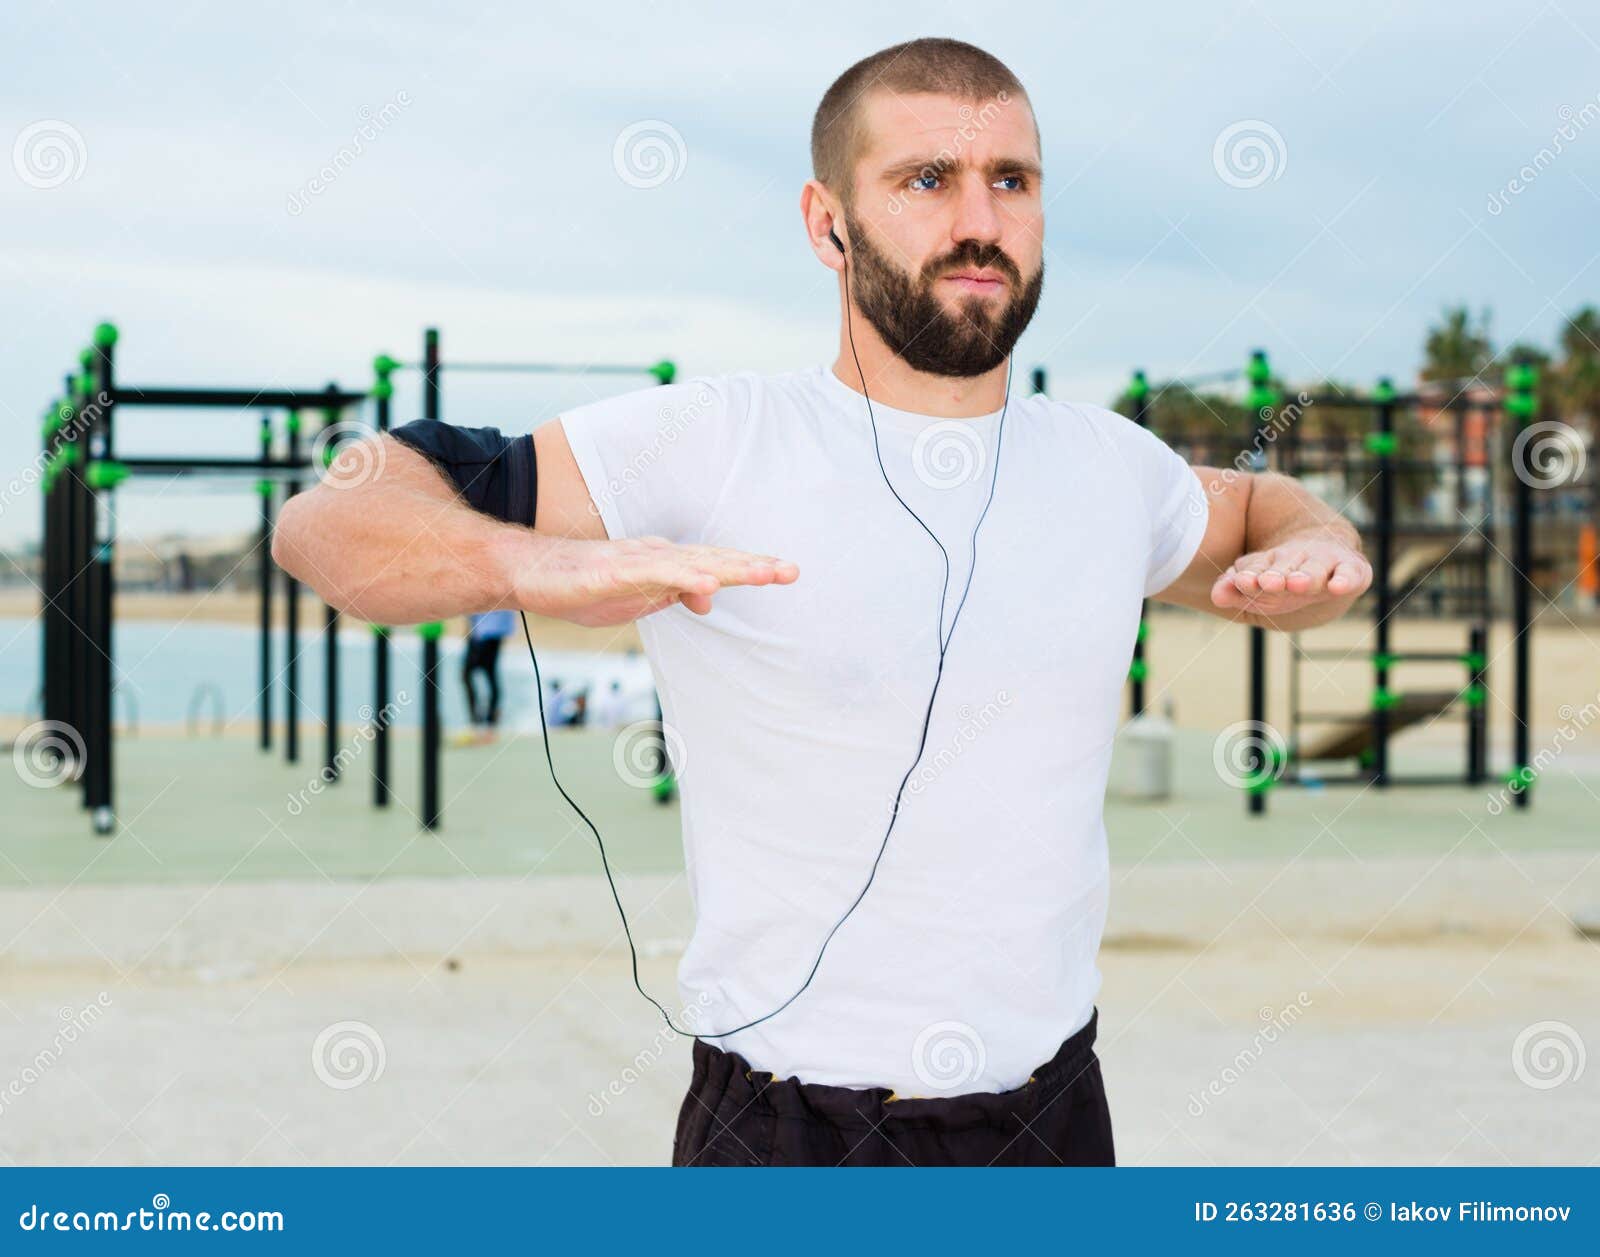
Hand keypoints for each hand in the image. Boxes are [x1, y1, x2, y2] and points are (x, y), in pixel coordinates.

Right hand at [510, 534, 798, 627]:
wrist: (531, 572)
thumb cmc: (582, 586)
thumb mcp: (638, 600)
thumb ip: (674, 596)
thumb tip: (710, 601)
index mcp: (665, 562)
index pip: (715, 564)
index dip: (750, 568)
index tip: (784, 571)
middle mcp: (657, 554)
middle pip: (713, 560)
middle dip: (753, 566)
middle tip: (791, 571)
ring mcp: (637, 560)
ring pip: (691, 563)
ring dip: (729, 568)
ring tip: (763, 573)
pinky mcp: (614, 571)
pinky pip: (654, 575)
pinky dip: (684, 579)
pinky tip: (707, 585)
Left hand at [1210, 533, 1370, 619]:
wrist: (1327, 550)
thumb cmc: (1284, 574)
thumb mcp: (1257, 583)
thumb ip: (1234, 589)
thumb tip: (1216, 596)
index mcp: (1273, 562)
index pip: (1259, 569)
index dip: (1251, 577)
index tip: (1242, 583)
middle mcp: (1299, 560)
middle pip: (1286, 568)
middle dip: (1276, 577)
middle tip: (1267, 583)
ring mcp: (1326, 564)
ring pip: (1315, 570)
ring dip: (1306, 577)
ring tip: (1295, 583)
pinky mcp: (1353, 570)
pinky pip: (1352, 574)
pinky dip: (1346, 579)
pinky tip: (1338, 586)